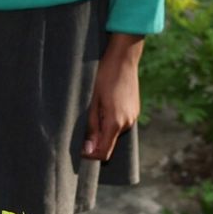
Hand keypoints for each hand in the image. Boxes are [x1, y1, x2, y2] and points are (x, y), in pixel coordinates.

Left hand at [84, 34, 144, 159]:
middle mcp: (127, 123)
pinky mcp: (135, 110)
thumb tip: (87, 149)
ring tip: (93, 109)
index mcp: (116, 122)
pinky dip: (110, 120)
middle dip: (94, 139)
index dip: (90, 154)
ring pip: (114, 132)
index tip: (78, 148)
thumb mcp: (92, 101)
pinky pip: (120, 123)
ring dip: (102, 128)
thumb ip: (91, 126)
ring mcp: (133, 117)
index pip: (103, 152)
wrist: (124, 59)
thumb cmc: (104, 77)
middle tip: (81, 123)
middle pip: (108, 142)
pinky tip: (103, 105)